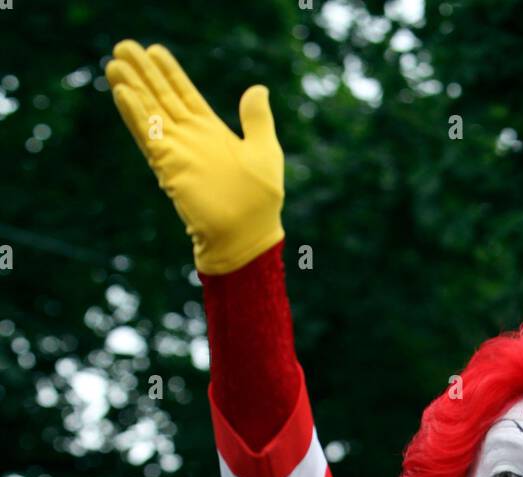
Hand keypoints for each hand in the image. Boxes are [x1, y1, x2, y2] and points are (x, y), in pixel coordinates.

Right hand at [105, 40, 283, 273]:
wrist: (246, 239)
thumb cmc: (259, 203)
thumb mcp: (265, 153)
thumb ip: (256, 120)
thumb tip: (257, 89)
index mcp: (212, 132)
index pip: (185, 94)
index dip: (169, 72)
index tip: (153, 50)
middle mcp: (191, 139)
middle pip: (161, 97)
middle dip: (143, 73)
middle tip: (122, 46)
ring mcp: (178, 152)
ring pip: (150, 112)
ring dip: (131, 87)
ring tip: (113, 63)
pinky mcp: (170, 167)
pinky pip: (149, 135)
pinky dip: (135, 114)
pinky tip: (121, 93)